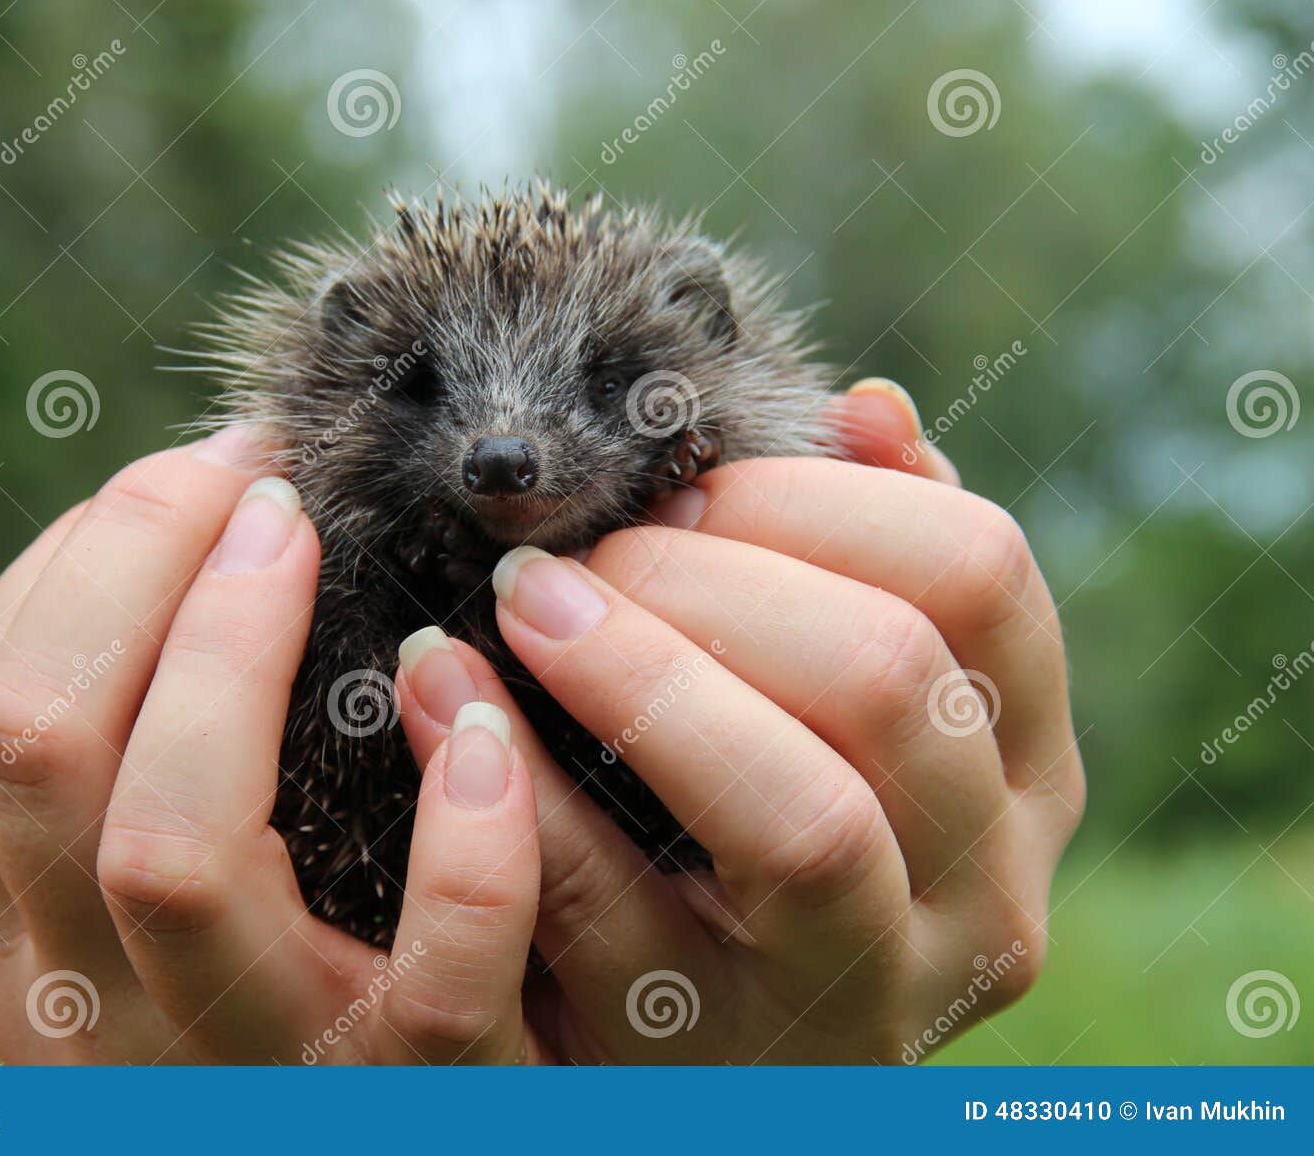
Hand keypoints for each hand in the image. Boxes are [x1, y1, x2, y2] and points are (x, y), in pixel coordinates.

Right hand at [0, 429, 544, 1063]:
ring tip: (315, 547)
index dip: (79, 563)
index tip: (194, 475)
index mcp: (41, 939)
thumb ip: (167, 769)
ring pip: (172, 851)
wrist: (413, 1154)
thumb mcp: (194, 911)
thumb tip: (202, 548)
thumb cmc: (312, 1000)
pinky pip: (432, 976)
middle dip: (139, 568)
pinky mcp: (420, 1098)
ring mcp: (256, 1062)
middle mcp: (107, 1007)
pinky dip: (466, 835)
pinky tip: (486, 723)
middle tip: (258, 477)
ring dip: (235, 658)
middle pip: (46, 751)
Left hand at [391, 383, 1082, 1062]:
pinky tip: (441, 697)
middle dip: (713, 577)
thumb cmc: (766, 823)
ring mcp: (866, 987)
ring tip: (525, 599)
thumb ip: (869, 562)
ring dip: (640, 673)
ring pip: (800, 812)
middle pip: (889, 672)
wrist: (699, 1053)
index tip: (689, 487)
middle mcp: (984, 886)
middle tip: (590, 551)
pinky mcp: (717, 1055)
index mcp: (1025, 767)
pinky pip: (618, 912)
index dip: (819, 497)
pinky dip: (521, 789)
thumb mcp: (851, 707)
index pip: (976, 570)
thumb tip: (865, 409)